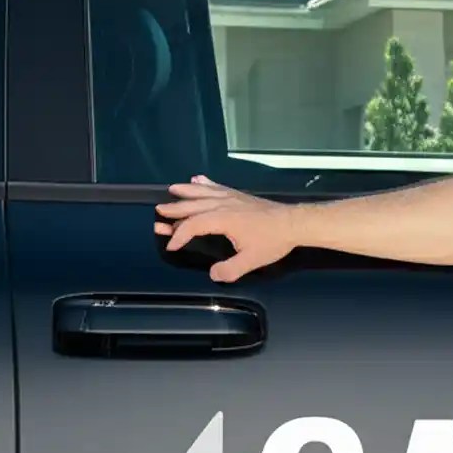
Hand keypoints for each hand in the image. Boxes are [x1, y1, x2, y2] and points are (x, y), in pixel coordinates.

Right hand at [155, 175, 301, 282]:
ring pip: (204, 192)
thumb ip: (230, 270)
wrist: (293, 223)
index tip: (171, 244)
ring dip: (187, 191)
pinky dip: (206, 183)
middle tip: (159, 212)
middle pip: (194, 205)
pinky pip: (218, 186)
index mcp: (224, 219)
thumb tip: (213, 274)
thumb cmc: (273, 241)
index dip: (179, 235)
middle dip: (175, 209)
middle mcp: (225, 204)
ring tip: (172, 189)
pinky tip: (198, 179)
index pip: (194, 225)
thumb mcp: (251, 261)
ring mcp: (233, 197)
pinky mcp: (240, 195)